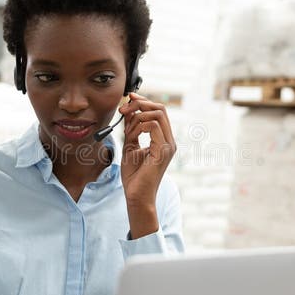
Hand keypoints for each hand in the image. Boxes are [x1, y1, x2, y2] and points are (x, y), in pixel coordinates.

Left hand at [120, 92, 176, 235]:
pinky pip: (152, 126)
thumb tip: (129, 112)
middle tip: (124, 108)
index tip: (128, 99)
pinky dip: (138, 126)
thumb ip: (132, 130)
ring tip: (126, 129)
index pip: (159, 112)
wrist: (136, 195)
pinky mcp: (163, 150)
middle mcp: (169, 141)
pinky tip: (131, 136)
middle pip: (160, 109)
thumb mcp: (130, 146)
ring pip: (157, 114)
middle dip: (141, 104)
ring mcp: (168, 145)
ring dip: (137, 116)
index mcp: (163, 140)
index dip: (143, 102)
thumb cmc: (134, 176)